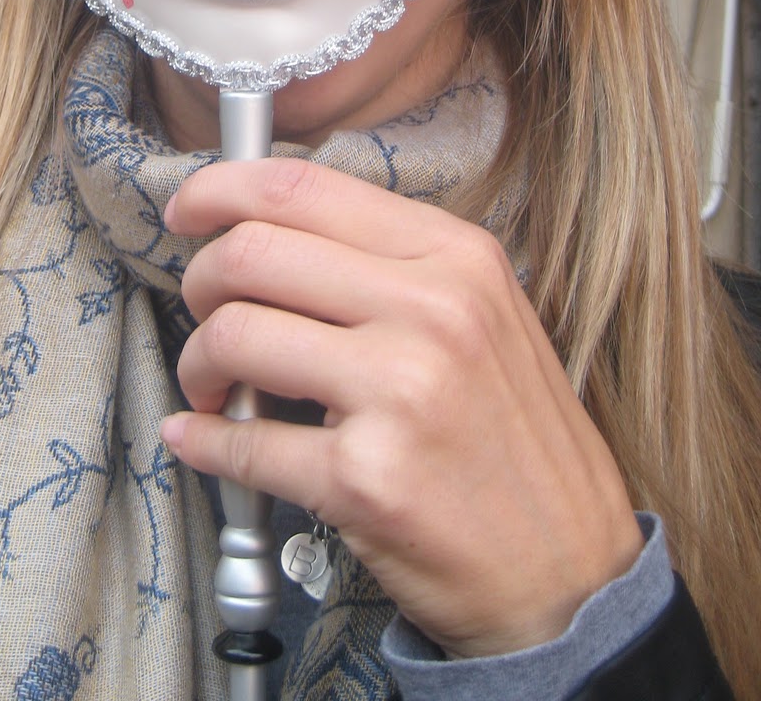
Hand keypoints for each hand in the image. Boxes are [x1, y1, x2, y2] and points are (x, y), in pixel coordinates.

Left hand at [160, 156, 642, 657]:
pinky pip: (243, 443)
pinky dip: (204, 440)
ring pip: (234, 335)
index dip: (222, 188)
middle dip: (200, 282)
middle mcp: (431, 309)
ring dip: (198, 363)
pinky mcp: (365, 477)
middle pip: (251, 252)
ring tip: (216, 386)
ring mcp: (399, 391)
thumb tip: (267, 229)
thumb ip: (386, 263)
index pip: (303, 187)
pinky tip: (203, 438)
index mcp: (455, 256)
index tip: (188, 208)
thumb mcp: (481, 315)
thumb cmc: (513, 441)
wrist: (572, 574)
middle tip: (205, 314)